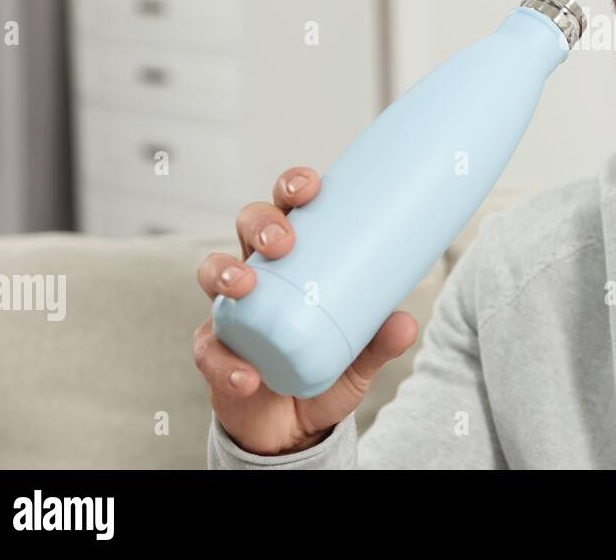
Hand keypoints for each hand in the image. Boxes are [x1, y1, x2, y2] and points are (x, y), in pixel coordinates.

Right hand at [192, 166, 418, 455]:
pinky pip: (209, 348)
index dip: (293, 187)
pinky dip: (227, 362)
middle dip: (261, 223)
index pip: (289, 209)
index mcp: (296, 259)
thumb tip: (407, 323)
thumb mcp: (360, 357)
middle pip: (247, 225)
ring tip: (245, 286)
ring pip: (212, 271)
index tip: (312, 187)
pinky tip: (248, 375)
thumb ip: (381, 342)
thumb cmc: (325, 369)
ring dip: (224, 271)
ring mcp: (231, 309)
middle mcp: (259, 273)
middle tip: (283, 242)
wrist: (293, 428)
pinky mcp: (212, 350)